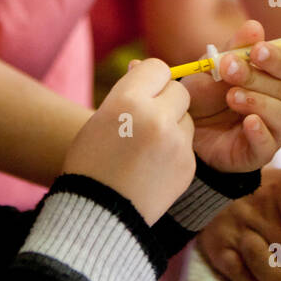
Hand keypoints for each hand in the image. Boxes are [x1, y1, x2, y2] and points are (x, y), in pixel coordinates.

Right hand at [63, 58, 193, 225]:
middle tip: (146, 121)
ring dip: (172, 125)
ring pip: (186, 118)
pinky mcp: (188, 164)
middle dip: (166, 101)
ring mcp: (176, 143)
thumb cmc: (91, 162)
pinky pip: (187, 144)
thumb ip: (126, 92)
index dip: (149, 80)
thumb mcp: (100, 118)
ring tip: (147, 148)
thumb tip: (142, 66)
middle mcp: (156, 117)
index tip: (140, 93)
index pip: (157, 67)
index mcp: (128, 101)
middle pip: (178, 91)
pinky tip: (153, 166)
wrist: (100, 214)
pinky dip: (175, 150)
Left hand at [185, 19, 280, 172]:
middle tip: (230, 69)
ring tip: (232, 97)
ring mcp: (271, 129)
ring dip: (257, 101)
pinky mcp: (260, 152)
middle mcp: (276, 103)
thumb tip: (255, 27)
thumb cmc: (202, 97)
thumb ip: (233, 49)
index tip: (255, 50)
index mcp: (268, 79)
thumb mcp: (211, 69)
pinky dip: (260, 131)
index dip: (275, 57)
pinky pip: (269, 143)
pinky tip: (248, 123)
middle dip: (256, 76)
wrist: (183, 132)